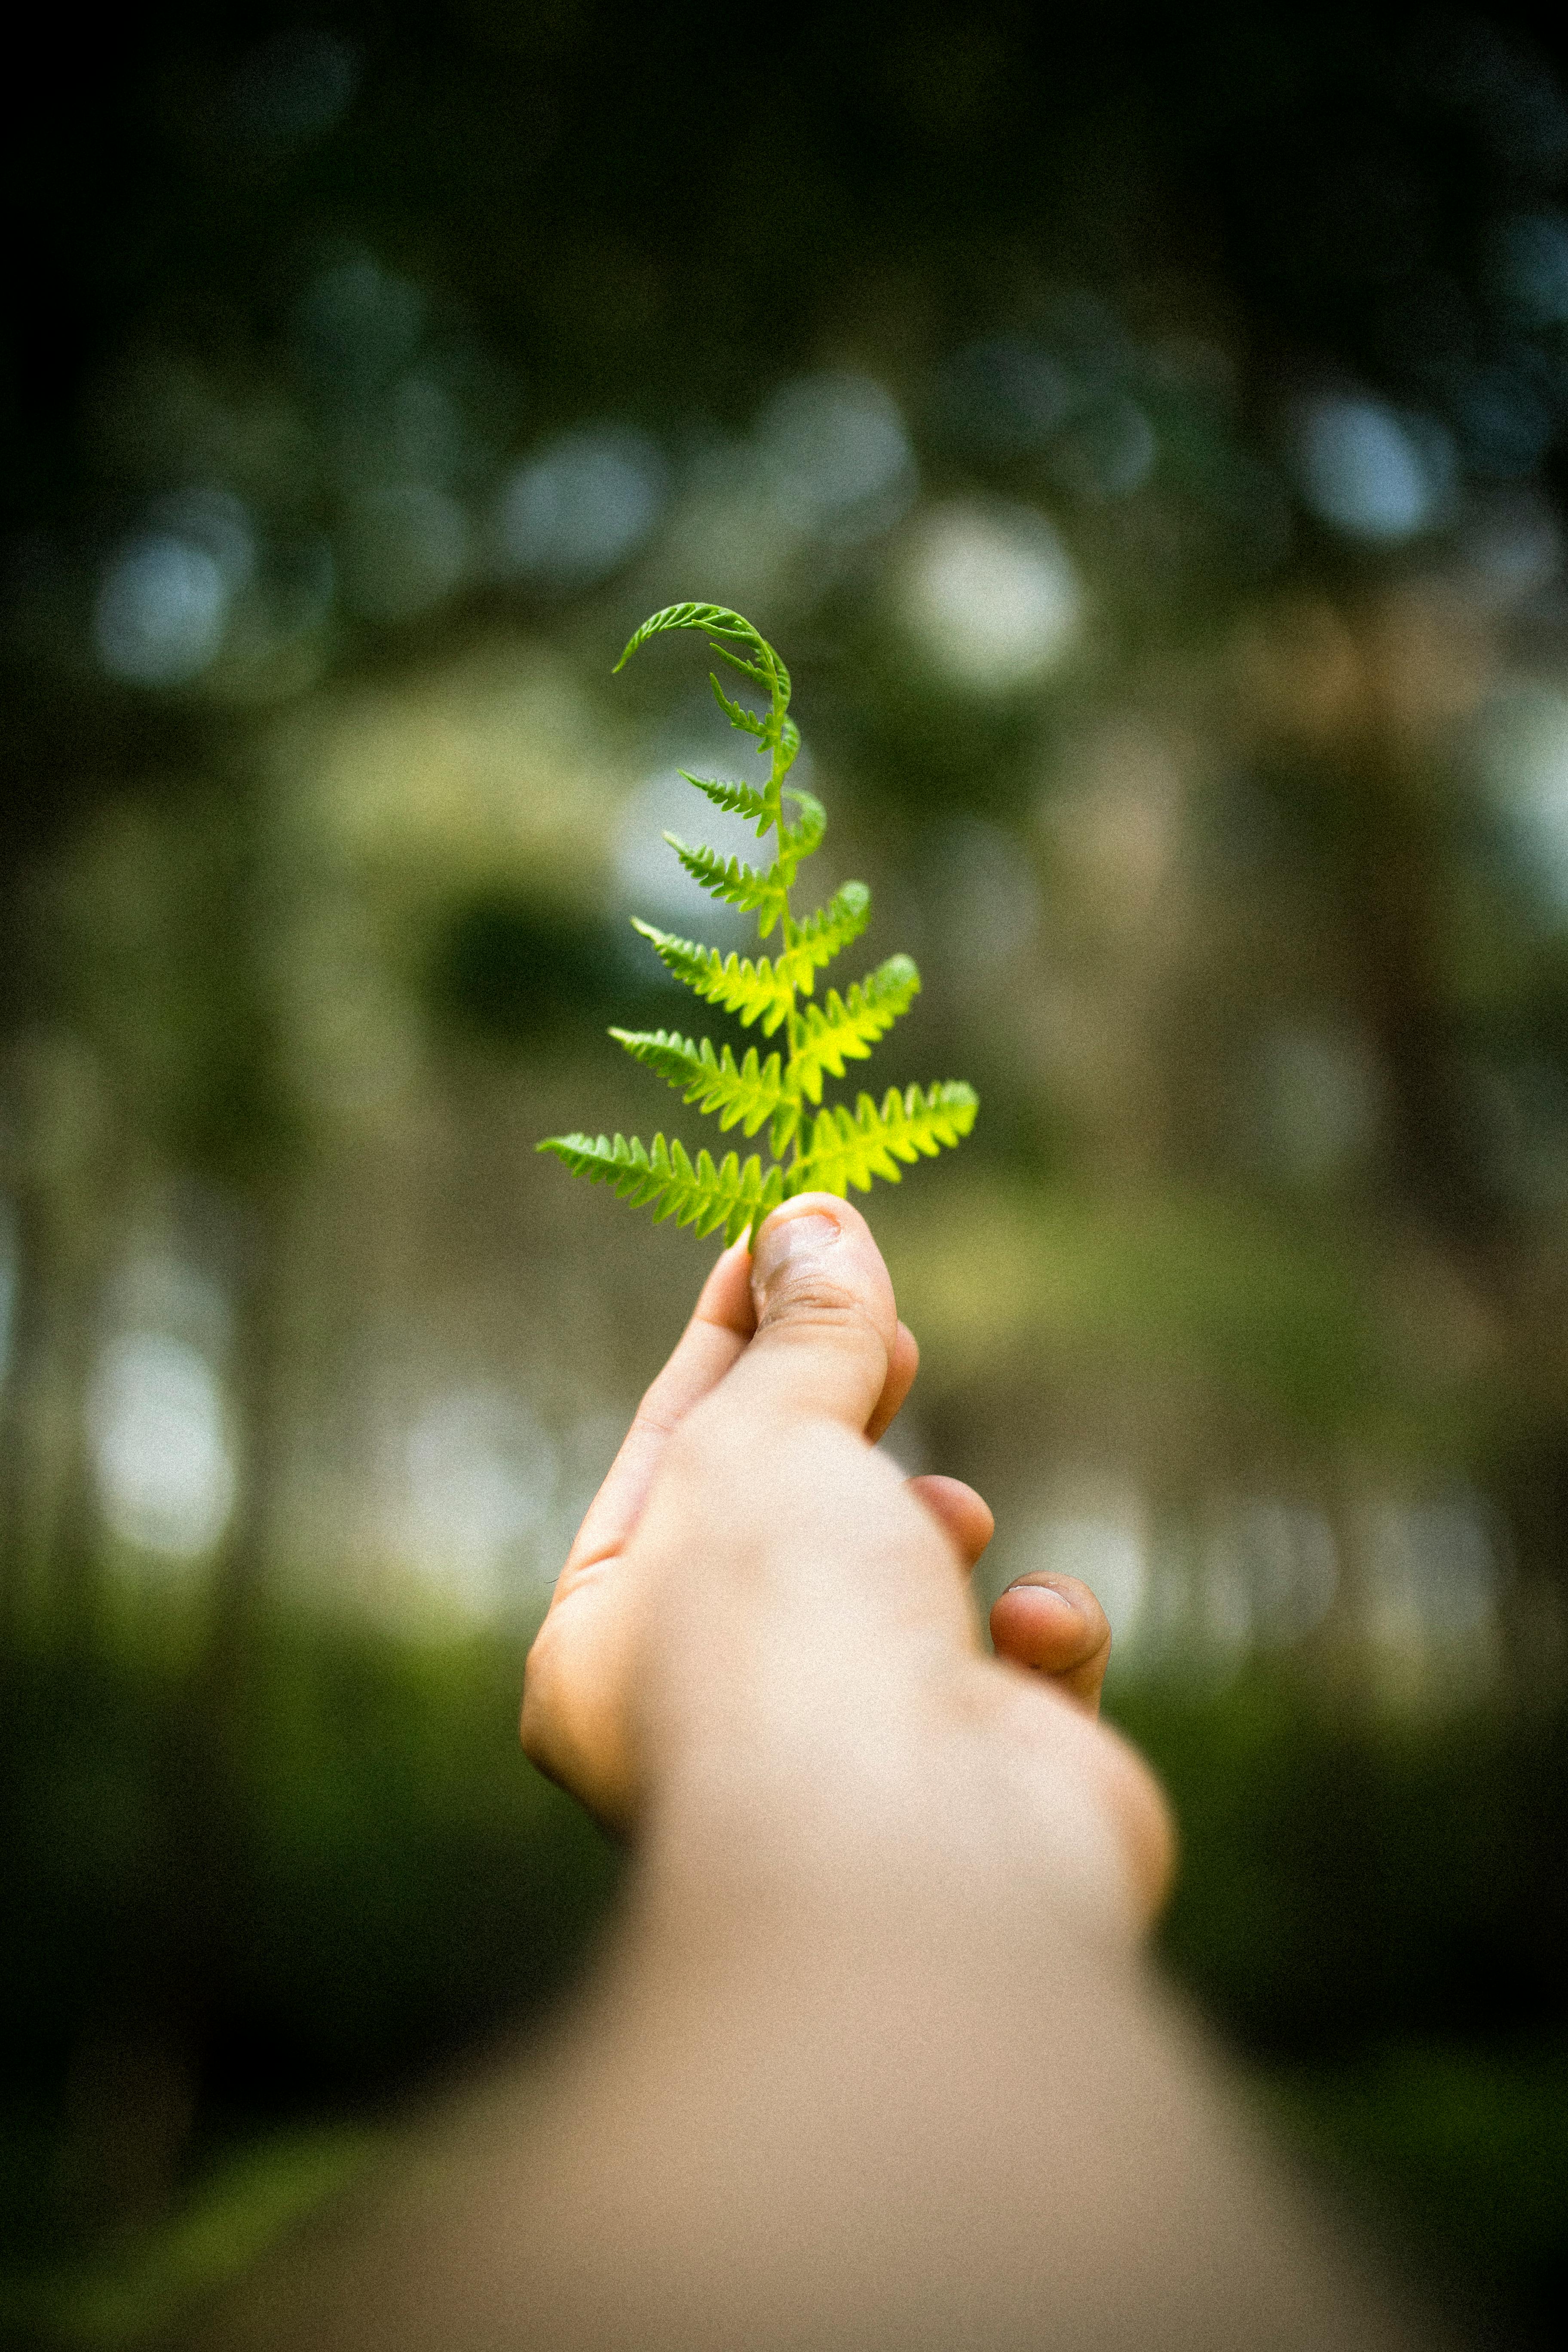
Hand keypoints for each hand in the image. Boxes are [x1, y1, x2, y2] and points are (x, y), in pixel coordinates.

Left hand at [523, 1195, 1172, 1921]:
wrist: (918, 1860)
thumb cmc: (789, 1641)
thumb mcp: (767, 1438)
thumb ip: (800, 1330)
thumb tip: (811, 1217)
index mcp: (604, 1651)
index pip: (668, 1450)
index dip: (732, 1329)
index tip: (788, 1231)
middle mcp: (717, 1720)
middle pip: (784, 1513)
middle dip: (839, 1411)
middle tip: (885, 1326)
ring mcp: (857, 1767)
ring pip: (902, 1591)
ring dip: (932, 1528)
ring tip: (944, 1515)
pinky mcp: (986, 1795)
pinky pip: (1017, 1677)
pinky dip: (1040, 1636)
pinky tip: (1036, 1627)